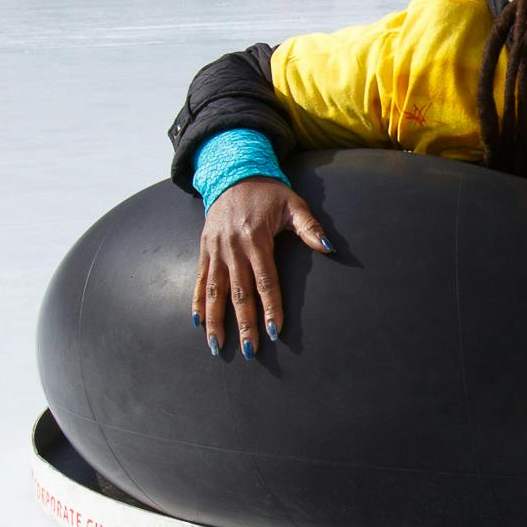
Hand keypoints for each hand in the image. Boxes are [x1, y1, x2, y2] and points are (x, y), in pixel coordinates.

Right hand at [192, 177, 331, 356]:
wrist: (233, 175)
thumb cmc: (268, 193)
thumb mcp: (293, 204)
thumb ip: (310, 227)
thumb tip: (329, 248)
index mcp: (256, 239)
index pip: (266, 281)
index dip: (271, 307)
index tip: (275, 332)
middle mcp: (233, 248)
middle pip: (239, 293)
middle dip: (244, 324)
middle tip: (250, 351)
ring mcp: (215, 250)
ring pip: (215, 292)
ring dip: (216, 321)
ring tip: (216, 346)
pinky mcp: (204, 250)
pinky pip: (199, 280)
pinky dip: (197, 302)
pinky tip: (198, 323)